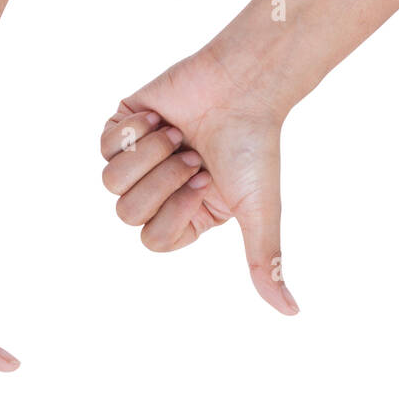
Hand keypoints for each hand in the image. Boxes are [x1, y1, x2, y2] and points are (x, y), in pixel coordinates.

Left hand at [100, 52, 297, 315]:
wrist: (243, 85)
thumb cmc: (254, 148)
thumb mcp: (259, 214)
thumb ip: (264, 265)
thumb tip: (291, 313)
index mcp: (187, 218)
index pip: (152, 240)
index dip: (174, 212)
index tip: (206, 182)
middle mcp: (160, 194)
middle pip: (126, 214)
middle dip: (162, 183)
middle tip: (194, 157)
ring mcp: (139, 160)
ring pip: (111, 183)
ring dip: (150, 156)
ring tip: (178, 136)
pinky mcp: (124, 126)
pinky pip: (107, 145)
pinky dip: (137, 131)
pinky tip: (161, 117)